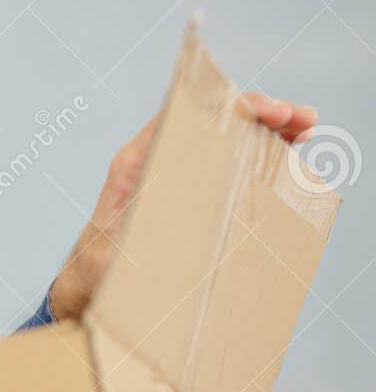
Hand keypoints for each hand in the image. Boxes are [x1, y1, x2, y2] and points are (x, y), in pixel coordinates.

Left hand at [48, 92, 318, 322]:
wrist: (87, 283)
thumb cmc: (97, 267)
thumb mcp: (117, 253)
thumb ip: (142, 234)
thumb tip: (177, 226)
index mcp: (135, 163)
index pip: (188, 116)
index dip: (233, 108)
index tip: (272, 111)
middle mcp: (154, 160)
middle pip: (212, 122)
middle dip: (260, 115)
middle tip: (303, 119)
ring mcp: (173, 174)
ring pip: (224, 141)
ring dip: (264, 133)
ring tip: (306, 130)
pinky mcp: (186, 193)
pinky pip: (224, 165)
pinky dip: (256, 157)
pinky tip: (287, 158)